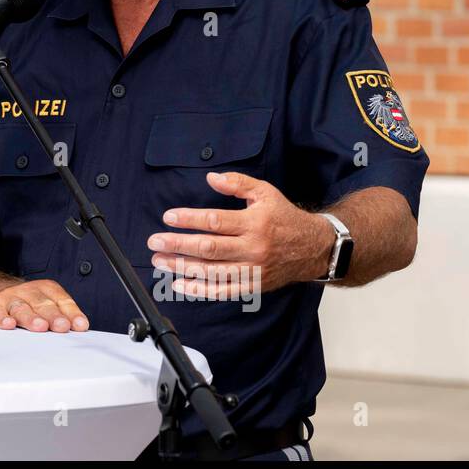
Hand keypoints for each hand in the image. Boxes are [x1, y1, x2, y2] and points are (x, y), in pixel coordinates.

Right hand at [0, 278, 89, 331]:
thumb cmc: (25, 303)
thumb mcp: (44, 304)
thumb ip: (62, 316)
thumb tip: (81, 329)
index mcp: (45, 290)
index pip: (61, 300)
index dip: (71, 312)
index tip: (80, 325)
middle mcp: (28, 292)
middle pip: (42, 304)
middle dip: (53, 315)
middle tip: (62, 326)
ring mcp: (9, 298)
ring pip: (21, 308)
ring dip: (31, 317)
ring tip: (40, 327)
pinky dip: (1, 318)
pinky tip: (8, 324)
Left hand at [148, 171, 334, 297]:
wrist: (313, 248)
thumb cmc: (284, 218)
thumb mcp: (265, 192)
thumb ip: (237, 183)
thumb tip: (211, 178)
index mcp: (254, 223)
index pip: (216, 222)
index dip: (190, 219)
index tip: (169, 217)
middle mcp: (253, 248)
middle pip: (209, 248)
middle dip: (178, 245)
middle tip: (155, 241)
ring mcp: (252, 270)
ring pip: (212, 272)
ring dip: (182, 267)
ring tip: (160, 260)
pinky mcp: (253, 286)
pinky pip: (223, 291)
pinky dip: (200, 290)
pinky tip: (179, 284)